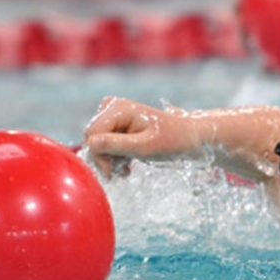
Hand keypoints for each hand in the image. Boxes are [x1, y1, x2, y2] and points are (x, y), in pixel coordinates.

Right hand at [83, 97, 201, 177]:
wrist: (188, 137)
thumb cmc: (172, 141)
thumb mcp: (145, 147)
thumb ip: (117, 145)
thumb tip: (91, 143)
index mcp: (118, 108)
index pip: (92, 134)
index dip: (99, 155)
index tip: (113, 172)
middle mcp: (111, 107)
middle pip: (92, 138)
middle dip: (104, 158)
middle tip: (122, 170)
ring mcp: (113, 115)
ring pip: (97, 143)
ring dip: (110, 159)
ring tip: (127, 167)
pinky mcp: (116, 125)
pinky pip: (104, 143)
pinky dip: (114, 156)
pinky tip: (126, 164)